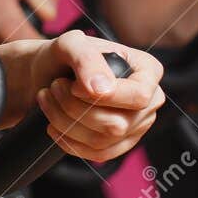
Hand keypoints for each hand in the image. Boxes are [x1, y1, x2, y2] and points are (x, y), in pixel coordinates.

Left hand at [25, 30, 164, 162]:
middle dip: (75, 108)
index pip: (139, 96)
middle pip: (118, 123)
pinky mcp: (119, 144)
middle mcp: (149, 101)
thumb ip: (87, 59)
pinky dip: (69, 141)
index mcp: (148, 71)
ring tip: (48, 98)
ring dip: (65, 121)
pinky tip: (53, 124)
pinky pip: (98, 154)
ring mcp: (136, 125)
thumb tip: (102, 90)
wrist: (48, 72)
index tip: (74, 85)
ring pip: (103, 140)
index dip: (104, 97)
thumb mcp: (70, 44)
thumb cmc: (64, 55)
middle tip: (54, 87)